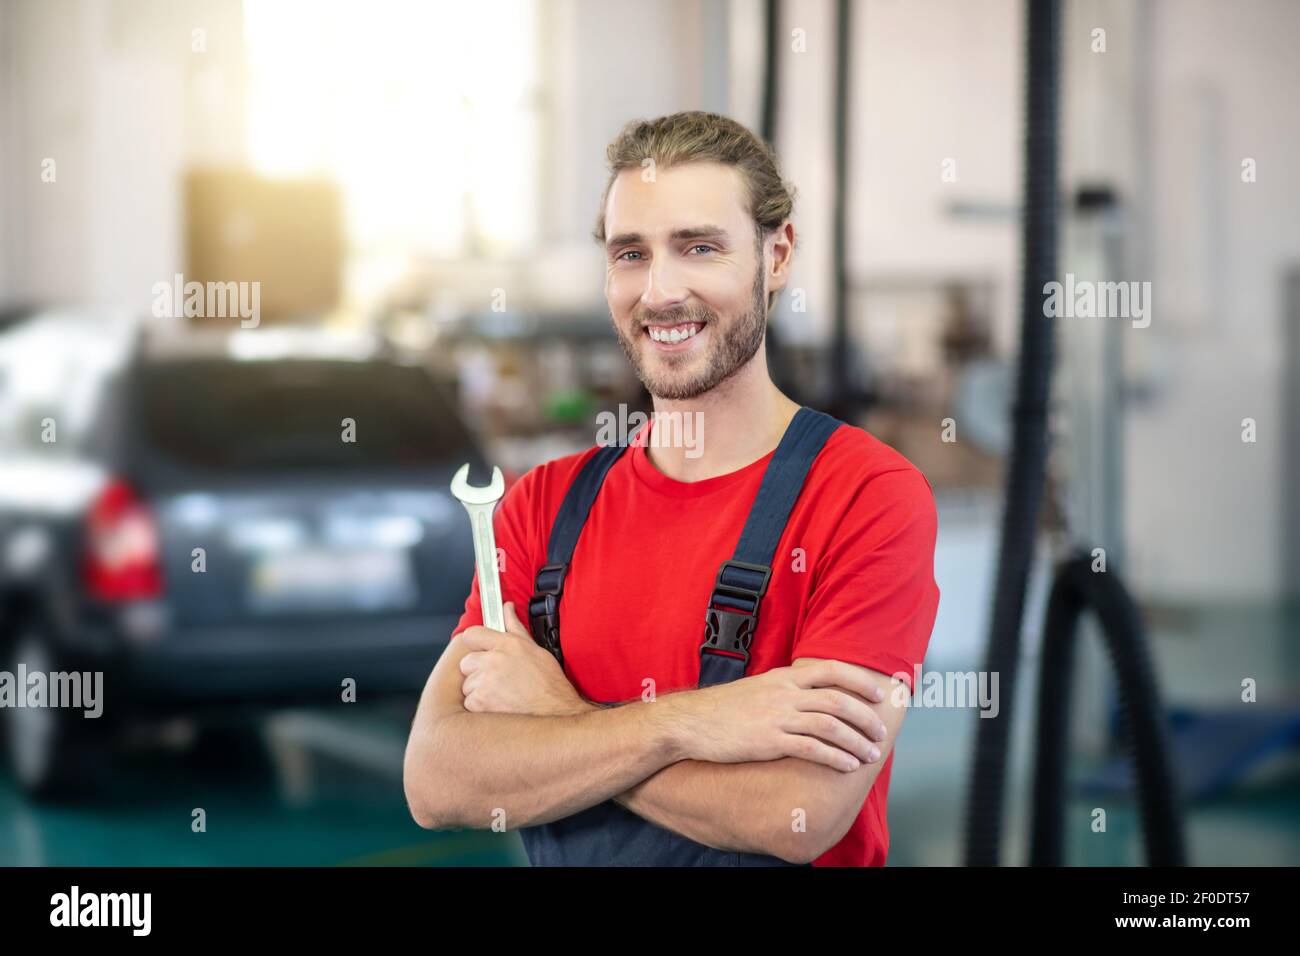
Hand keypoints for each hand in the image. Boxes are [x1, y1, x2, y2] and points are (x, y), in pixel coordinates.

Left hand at [457, 602, 593, 716]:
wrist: (556, 713)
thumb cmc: (549, 683)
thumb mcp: (536, 649)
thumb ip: (515, 627)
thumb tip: (507, 607)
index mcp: (507, 644)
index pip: (472, 634)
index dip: (475, 644)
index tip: (481, 651)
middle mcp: (494, 660)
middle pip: (466, 662)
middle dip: (477, 671)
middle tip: (495, 679)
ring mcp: (486, 682)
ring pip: (467, 684)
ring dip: (478, 690)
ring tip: (501, 695)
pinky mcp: (480, 703)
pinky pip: (469, 702)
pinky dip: (479, 707)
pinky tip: (498, 707)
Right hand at [663, 659, 891, 771]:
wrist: (691, 722)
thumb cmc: (723, 708)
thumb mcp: (758, 688)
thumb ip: (784, 689)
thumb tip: (810, 694)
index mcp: (783, 677)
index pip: (831, 670)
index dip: (859, 682)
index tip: (878, 695)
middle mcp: (784, 693)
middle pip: (837, 700)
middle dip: (865, 717)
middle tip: (880, 732)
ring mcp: (777, 717)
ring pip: (830, 725)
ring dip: (856, 741)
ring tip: (871, 755)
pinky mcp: (769, 741)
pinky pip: (811, 748)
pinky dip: (835, 757)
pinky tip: (848, 765)